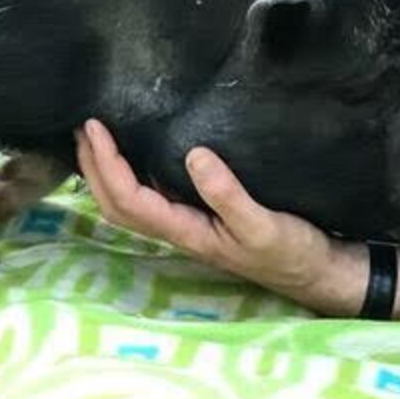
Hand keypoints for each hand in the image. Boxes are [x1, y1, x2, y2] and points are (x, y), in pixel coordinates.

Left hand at [76, 119, 365, 312]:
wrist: (317, 272)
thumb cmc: (291, 251)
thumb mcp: (262, 225)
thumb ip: (228, 194)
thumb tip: (195, 155)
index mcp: (186, 231)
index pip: (130, 199)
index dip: (107, 164)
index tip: (95, 127)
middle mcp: (178, 230)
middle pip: (116, 204)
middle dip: (93, 168)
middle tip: (83, 126)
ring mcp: (188, 225)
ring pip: (130, 203)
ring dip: (106, 172)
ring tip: (97, 137)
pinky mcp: (201, 217)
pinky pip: (152, 196)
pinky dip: (131, 175)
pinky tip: (137, 153)